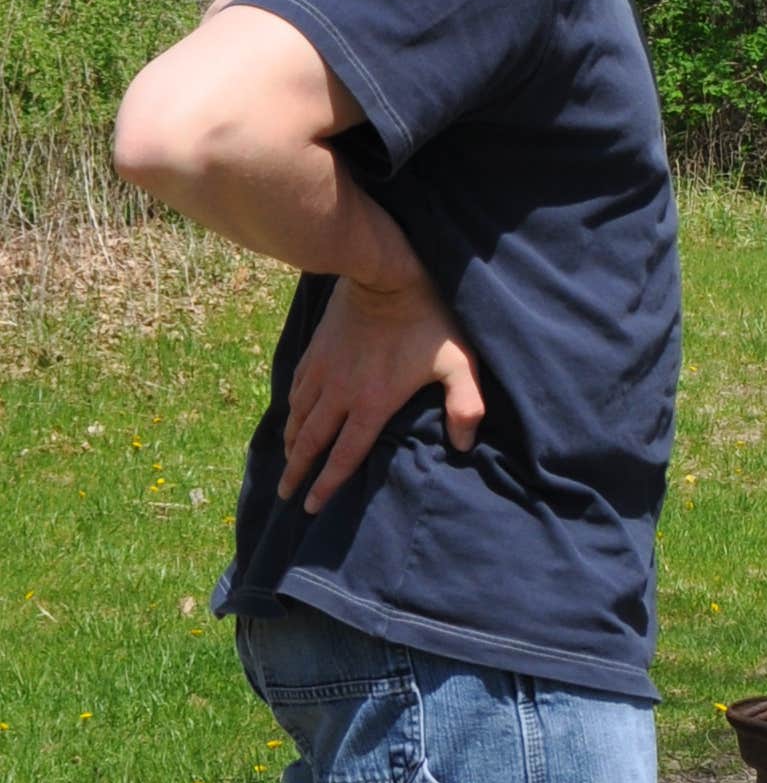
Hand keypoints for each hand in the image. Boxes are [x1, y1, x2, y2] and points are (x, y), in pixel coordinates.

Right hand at [279, 253, 483, 510]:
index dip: (327, 484)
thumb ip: (465, 406)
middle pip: (312, 442)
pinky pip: (296, 388)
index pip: (345, 455)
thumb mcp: (458, 363)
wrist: (384, 275)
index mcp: (371, 404)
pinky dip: (289, 409)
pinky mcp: (316, 351)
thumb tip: (465, 445)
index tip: (312, 506)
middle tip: (284, 495)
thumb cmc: (427, 320)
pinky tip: (289, 416)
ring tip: (285, 462)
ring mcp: (323, 372)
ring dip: (291, 443)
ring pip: (299, 417)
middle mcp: (340, 394)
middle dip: (297, 472)